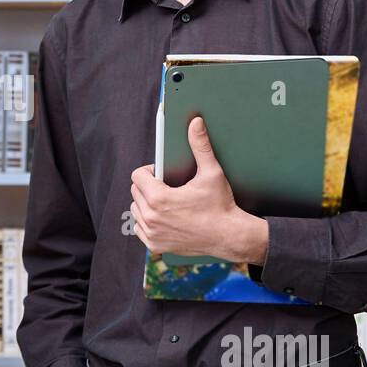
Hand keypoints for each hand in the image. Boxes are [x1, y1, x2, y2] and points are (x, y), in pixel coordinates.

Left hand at [129, 115, 268, 264]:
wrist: (230, 236)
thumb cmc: (221, 205)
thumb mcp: (212, 173)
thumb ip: (200, 146)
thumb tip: (195, 122)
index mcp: (159, 198)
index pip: (137, 176)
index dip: (149, 171)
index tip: (161, 172)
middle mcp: (151, 217)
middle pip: (135, 192)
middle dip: (148, 186)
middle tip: (166, 186)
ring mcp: (152, 233)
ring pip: (136, 209)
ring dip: (146, 203)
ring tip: (164, 200)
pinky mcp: (155, 245)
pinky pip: (140, 228)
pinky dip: (147, 221)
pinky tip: (162, 216)